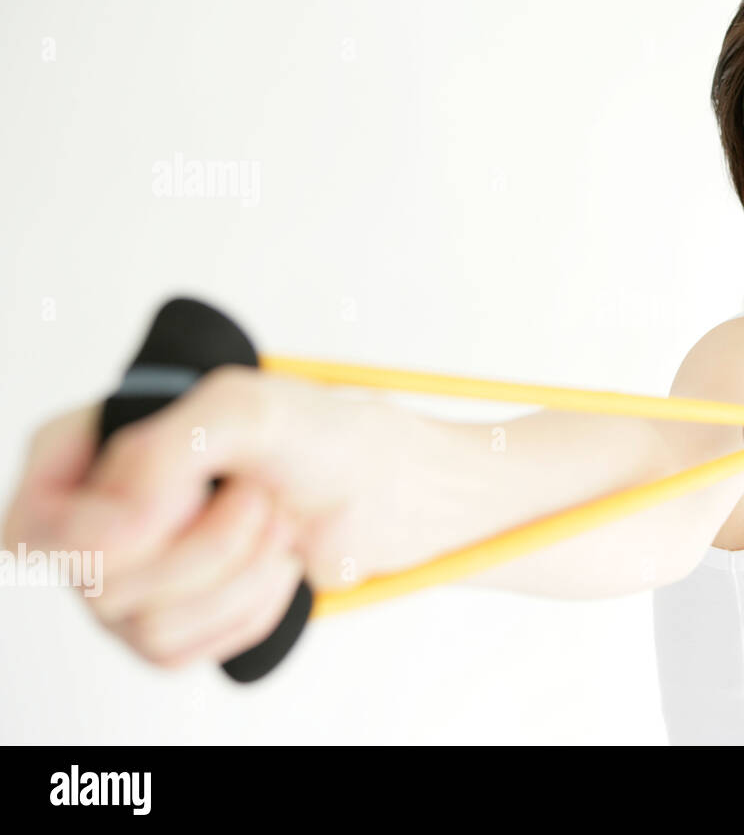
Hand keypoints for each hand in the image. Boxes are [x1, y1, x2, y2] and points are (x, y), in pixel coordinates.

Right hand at [1, 367, 439, 668]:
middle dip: (206, 542)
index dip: (94, 532)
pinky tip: (275, 567)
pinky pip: (178, 652)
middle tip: (257, 496)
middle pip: (97, 580)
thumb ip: (169, 447)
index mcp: (99, 446)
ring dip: (238, 573)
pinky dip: (247, 610)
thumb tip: (122, 519)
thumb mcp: (254, 410)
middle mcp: (102, 515)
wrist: (389, 496)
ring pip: (143, 623)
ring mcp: (135, 576)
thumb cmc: (327, 440)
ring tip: (276, 525)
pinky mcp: (175, 622)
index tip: (174, 507)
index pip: (34, 519)